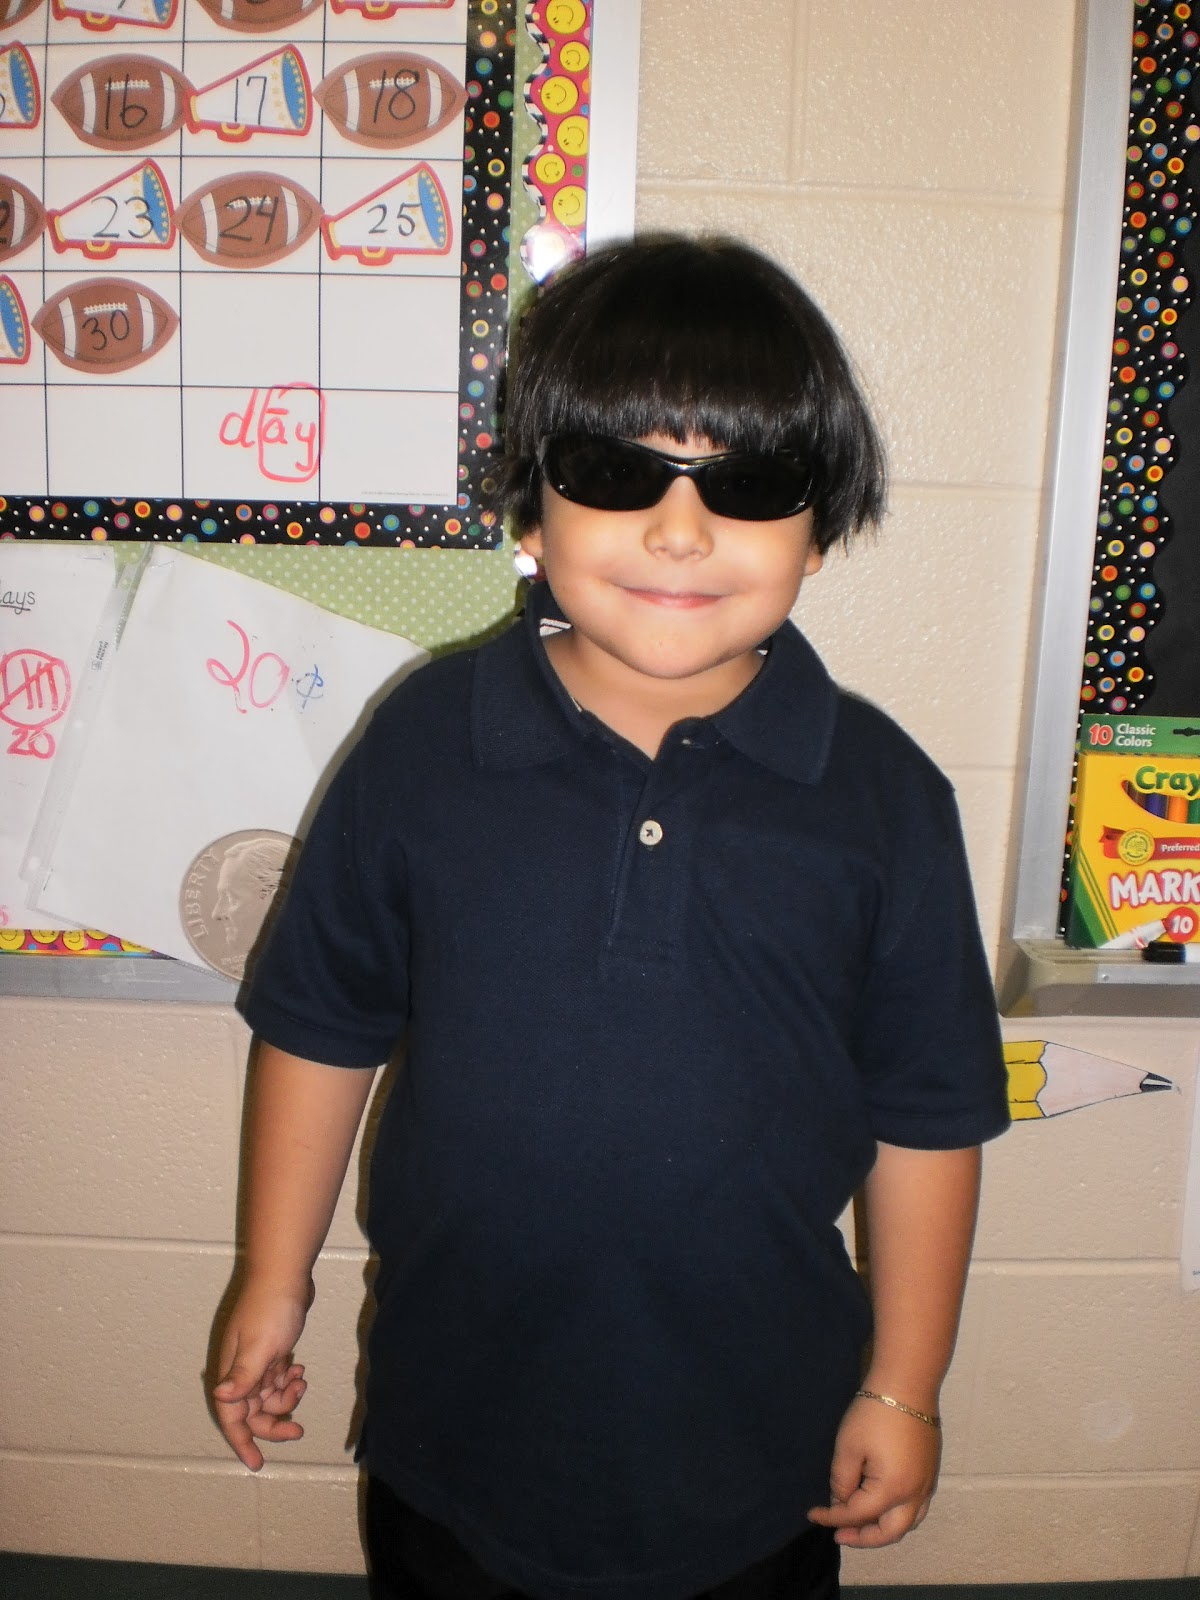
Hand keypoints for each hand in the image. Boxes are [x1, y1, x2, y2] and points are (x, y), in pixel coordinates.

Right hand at [210, 1278, 312, 1470]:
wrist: (286, 1274)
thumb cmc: (271, 1308)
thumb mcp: (259, 1346)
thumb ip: (243, 1375)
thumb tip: (222, 1398)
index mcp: (233, 1372)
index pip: (232, 1417)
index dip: (243, 1442)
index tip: (257, 1463)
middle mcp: (241, 1369)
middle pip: (253, 1412)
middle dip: (274, 1422)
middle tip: (299, 1428)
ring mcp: (256, 1359)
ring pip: (267, 1395)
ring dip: (285, 1397)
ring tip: (301, 1383)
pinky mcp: (272, 1348)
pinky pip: (277, 1377)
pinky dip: (289, 1380)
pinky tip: (300, 1370)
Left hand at [807, 1392, 940, 1547]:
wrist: (908, 1384)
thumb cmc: (874, 1413)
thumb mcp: (848, 1447)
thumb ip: (842, 1480)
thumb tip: (841, 1502)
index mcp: (892, 1490)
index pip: (857, 1514)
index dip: (832, 1517)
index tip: (813, 1514)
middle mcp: (915, 1494)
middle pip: (889, 1532)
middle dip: (863, 1537)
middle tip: (840, 1536)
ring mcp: (926, 1484)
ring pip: (908, 1523)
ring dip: (884, 1530)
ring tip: (860, 1526)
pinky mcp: (930, 1472)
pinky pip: (916, 1507)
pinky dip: (898, 1516)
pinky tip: (882, 1507)